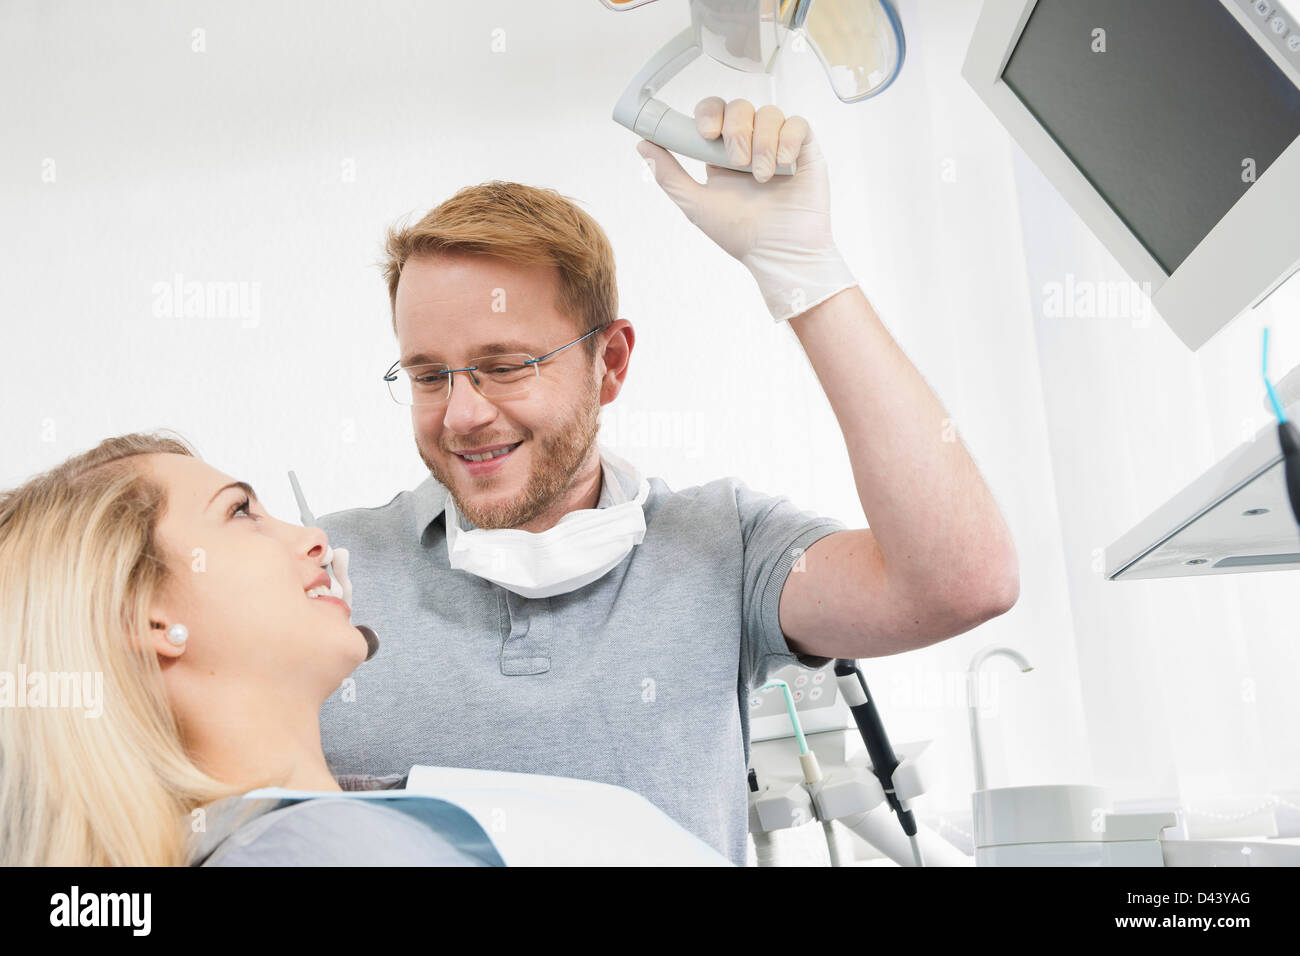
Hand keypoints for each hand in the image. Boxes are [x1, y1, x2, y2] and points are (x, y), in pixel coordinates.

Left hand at [636, 97, 856, 322]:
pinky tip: (783, 166)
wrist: (780, 252)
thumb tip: (642, 145)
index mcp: (722, 154)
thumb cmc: (741, 234)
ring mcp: (779, 144)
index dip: (709, 114)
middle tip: (737, 161)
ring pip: (768, 113)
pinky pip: (797, 123)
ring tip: (762, 177)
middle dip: (735, 129)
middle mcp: (751, 144)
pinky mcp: (805, 149)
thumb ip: (669, 175)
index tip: (706, 133)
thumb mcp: (696, 204)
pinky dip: (787, 141)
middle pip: (739, 106)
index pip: (714, 113)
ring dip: (762, 142)